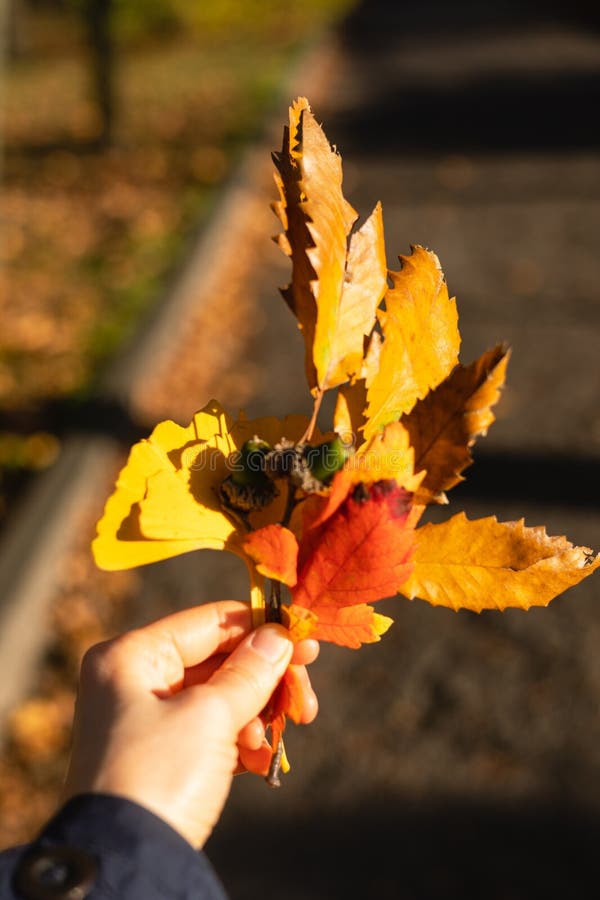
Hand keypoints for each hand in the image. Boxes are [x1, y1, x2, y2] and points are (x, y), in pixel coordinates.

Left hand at [62, 601, 318, 847]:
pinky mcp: (161, 758)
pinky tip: (264, 761)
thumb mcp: (209, 715)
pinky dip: (241, 742)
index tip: (305, 640)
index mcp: (132, 656)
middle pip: (219, 661)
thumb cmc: (160, 773)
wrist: (129, 860)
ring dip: (258, 714)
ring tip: (288, 732)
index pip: (209, 622)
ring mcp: (146, 721)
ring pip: (220, 698)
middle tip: (307, 695)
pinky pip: (211, 733)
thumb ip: (250, 671)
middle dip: (266, 680)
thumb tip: (279, 636)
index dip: (260, 628)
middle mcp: (134, 681)